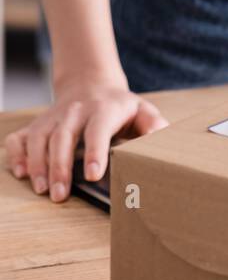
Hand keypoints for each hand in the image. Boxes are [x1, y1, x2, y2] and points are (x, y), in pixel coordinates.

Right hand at [4, 73, 168, 202]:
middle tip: (60, 195)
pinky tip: (22, 173)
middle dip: (59, 166)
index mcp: (104, 108)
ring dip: (38, 164)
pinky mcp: (37, 124)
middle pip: (63, 136)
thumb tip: (159, 137)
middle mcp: (75, 110)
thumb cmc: (120, 108)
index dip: (95, 151)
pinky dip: (17, 154)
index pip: (98, 129)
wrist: (91, 84)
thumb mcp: (141, 111)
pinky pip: (20, 137)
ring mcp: (54, 116)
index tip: (93, 175)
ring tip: (42, 190)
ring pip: (39, 137)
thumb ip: (152, 125)